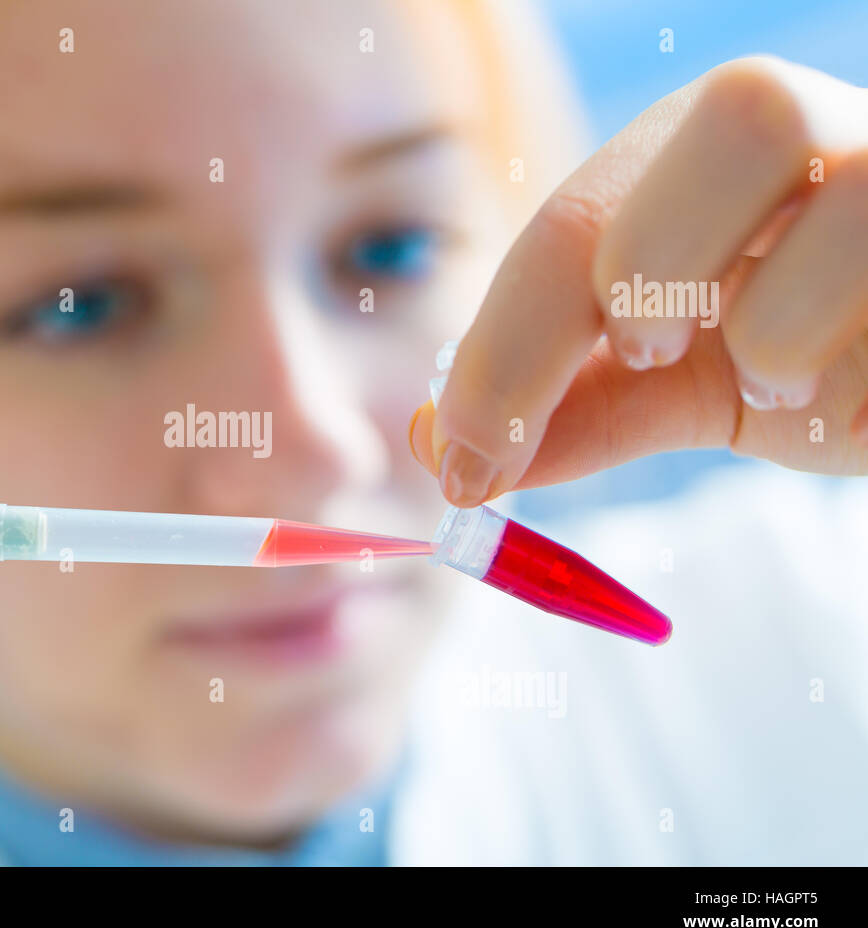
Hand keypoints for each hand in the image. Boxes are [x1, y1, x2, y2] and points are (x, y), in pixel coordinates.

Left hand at [409, 56, 867, 506]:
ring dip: (779, 349)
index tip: (462, 464)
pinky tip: (860, 384)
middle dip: (652, 274)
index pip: (578, 220)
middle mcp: (810, 129)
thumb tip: (441, 448)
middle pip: (733, 123)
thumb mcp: (677, 378)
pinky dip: (857, 395)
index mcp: (695, 151)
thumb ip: (574, 405)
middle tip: (650, 357)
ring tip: (790, 378)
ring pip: (838, 222)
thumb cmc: (793, 350)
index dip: (505, 352)